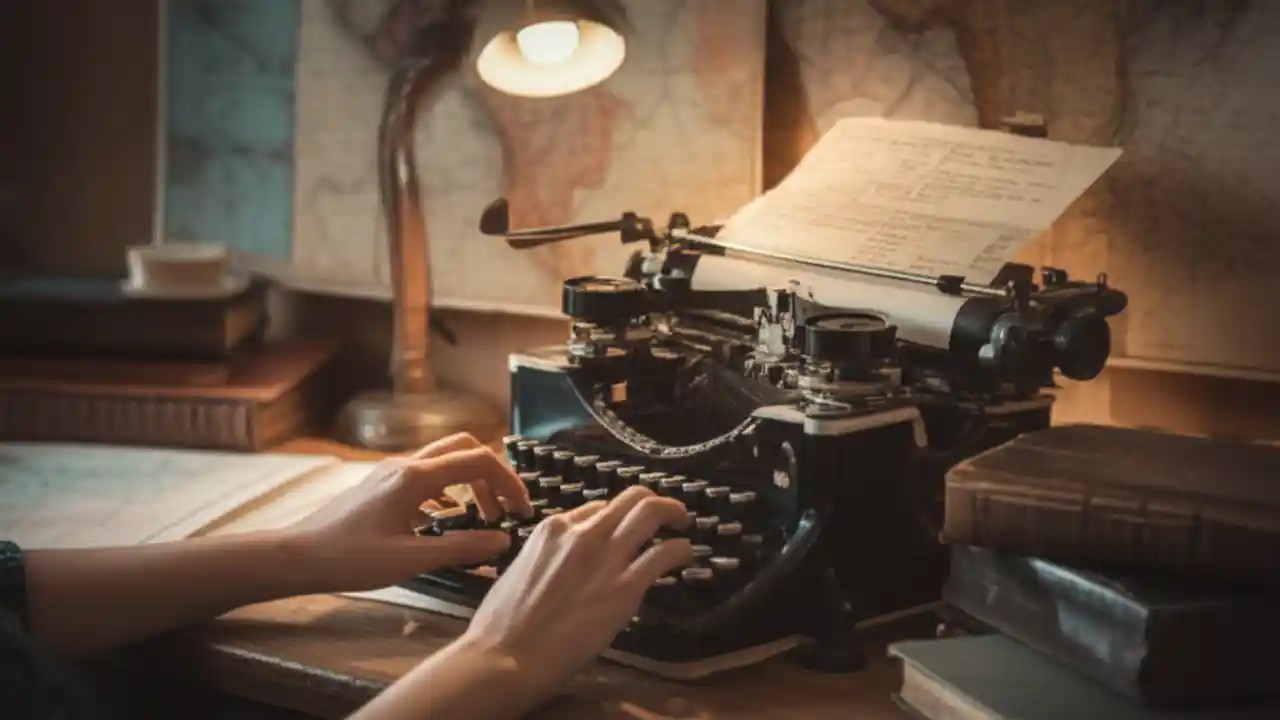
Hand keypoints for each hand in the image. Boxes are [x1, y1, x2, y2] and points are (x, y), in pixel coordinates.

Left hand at [287, 433, 533, 592]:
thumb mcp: (411, 560)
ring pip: (445, 460)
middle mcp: (405, 465)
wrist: (297, 556)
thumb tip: (503, 541)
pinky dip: (449, 488)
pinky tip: (447, 516)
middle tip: (507, 508)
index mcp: (416, 478)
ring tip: (483, 517)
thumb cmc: (350, 559)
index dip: (509, 482)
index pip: (478, 461)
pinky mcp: (382, 484)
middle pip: (465, 448)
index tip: (522, 511)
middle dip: (494, 474)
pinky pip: (427, 474)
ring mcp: (392, 472)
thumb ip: (461, 548)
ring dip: (472, 481)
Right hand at [351, 485, 694, 719]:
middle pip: (629, 498)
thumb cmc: (502, 624)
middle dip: (651, 501)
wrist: (506, 656)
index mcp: (552, 529)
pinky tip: (686, 555)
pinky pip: (664, 554)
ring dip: (672, 512)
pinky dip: (681, 549)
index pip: (594, 510)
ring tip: (682, 522)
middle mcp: (582, 534)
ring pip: (650, 512)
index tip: (622, 531)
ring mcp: (605, 557)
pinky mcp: (625, 587)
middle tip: (666, 513)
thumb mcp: (520, 571)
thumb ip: (547, 559)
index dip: (613, 519)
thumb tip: (563, 566)